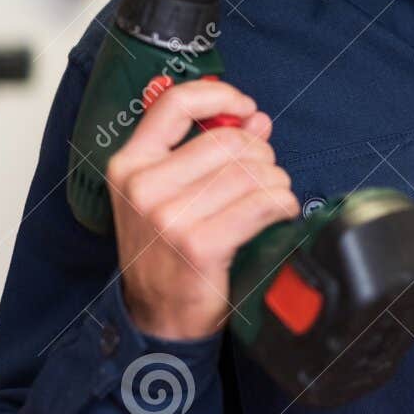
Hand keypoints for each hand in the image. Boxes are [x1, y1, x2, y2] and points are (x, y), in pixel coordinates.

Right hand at [105, 78, 298, 339]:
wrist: (158, 318)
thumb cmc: (168, 251)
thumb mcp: (172, 193)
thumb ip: (211, 148)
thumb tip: (256, 118)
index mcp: (130, 164)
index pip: (176, 103)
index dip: (220, 95)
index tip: (246, 107)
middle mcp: (143, 185)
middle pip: (230, 140)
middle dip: (260, 155)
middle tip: (261, 178)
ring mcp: (168, 216)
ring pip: (253, 171)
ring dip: (275, 183)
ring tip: (268, 200)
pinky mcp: (199, 243)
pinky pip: (263, 203)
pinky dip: (282, 204)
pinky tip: (278, 213)